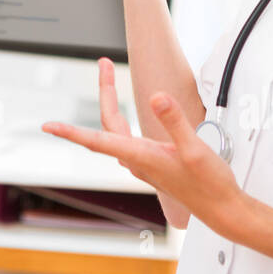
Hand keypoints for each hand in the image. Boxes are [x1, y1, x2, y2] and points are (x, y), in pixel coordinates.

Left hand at [43, 85, 242, 233]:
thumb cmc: (210, 184)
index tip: (48, 126)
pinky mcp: (153, 164)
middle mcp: (138, 161)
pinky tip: (125, 116)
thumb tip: (157, 97)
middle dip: (105, 91)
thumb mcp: (196, 148)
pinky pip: (126, 139)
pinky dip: (120, 121)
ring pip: (115, 131)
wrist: (223, 210)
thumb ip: (175, 121)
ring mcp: (144, 163)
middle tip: (104, 63)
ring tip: (110, 77)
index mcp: (142, 156)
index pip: (98, 140)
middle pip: (108, 123)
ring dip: (111, 104)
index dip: (71, 133)